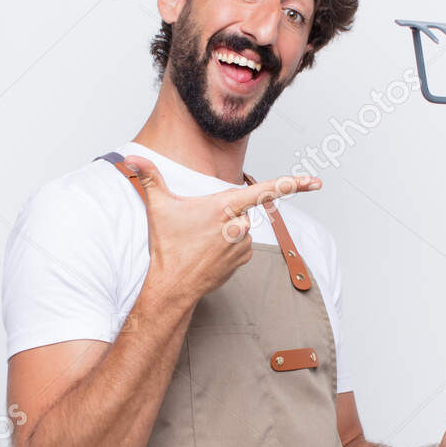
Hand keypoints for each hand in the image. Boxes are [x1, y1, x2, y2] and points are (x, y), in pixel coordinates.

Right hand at [123, 155, 320, 303]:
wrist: (172, 286)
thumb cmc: (167, 246)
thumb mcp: (158, 207)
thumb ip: (149, 178)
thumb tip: (130, 159)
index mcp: (225, 206)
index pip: (266, 190)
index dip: (292, 183)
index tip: (314, 181)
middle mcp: (239, 225)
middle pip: (240, 208)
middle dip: (223, 212)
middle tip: (198, 225)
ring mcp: (242, 245)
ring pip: (240, 227)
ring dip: (225, 230)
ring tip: (200, 241)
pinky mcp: (242, 261)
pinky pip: (240, 245)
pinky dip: (227, 246)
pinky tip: (208, 253)